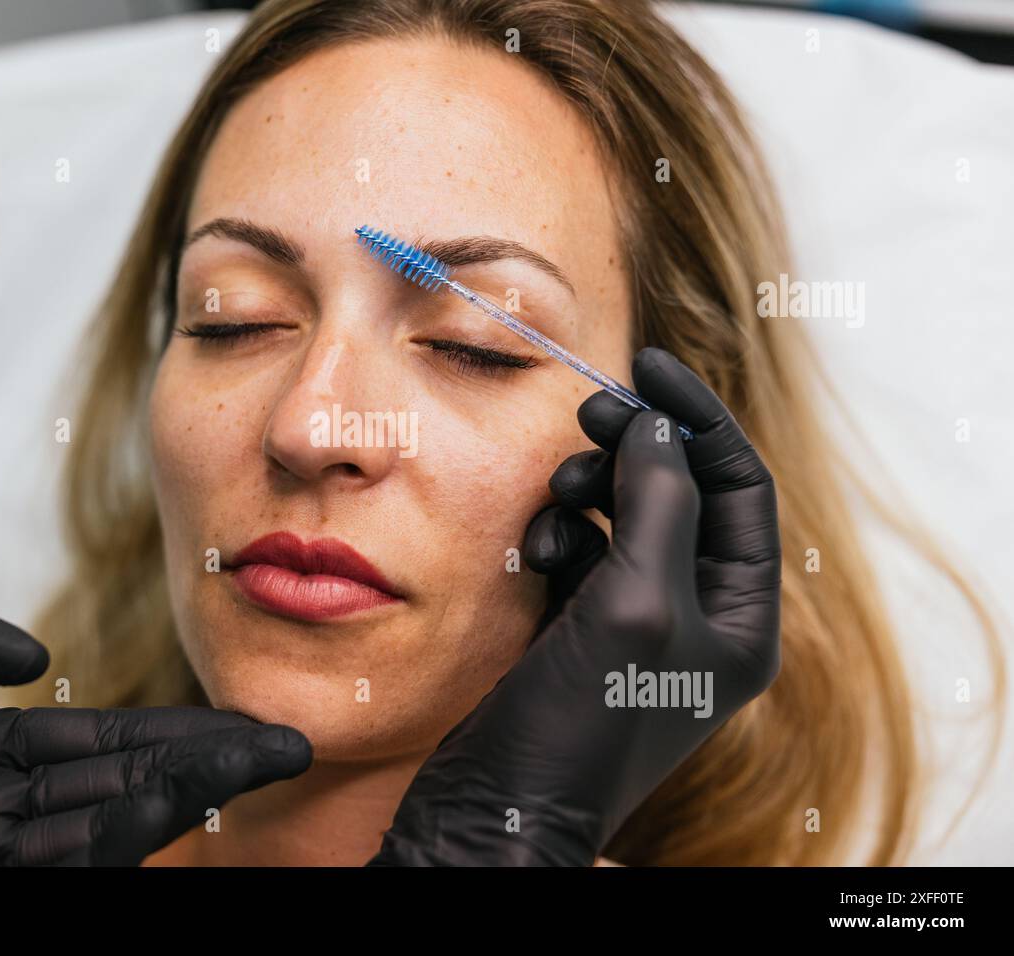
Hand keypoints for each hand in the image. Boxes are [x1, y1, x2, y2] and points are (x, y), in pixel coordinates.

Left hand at [0, 593, 310, 864]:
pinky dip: (106, 839)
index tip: (239, 722)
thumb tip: (36, 660)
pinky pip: (40, 866)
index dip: (171, 732)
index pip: (97, 743)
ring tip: (249, 763)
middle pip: (118, 786)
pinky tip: (157, 808)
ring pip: (96, 830)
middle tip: (285, 744)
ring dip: (175, 799)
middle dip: (203, 767)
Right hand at [370, 347, 781, 865]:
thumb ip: (656, 504)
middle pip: (680, 494)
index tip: (645, 365)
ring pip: (625, 518)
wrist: (498, 807)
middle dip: (634, 449)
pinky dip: (558, 535)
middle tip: (587, 409)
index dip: (698, 419)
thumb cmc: (579, 723)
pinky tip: (534, 547)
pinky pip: (582, 553)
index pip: (739, 488)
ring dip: (588, 492)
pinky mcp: (582, 631)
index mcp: (739, 617)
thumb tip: (657, 427)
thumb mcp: (633, 602)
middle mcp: (697, 617)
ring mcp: (637, 624)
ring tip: (554, 496)